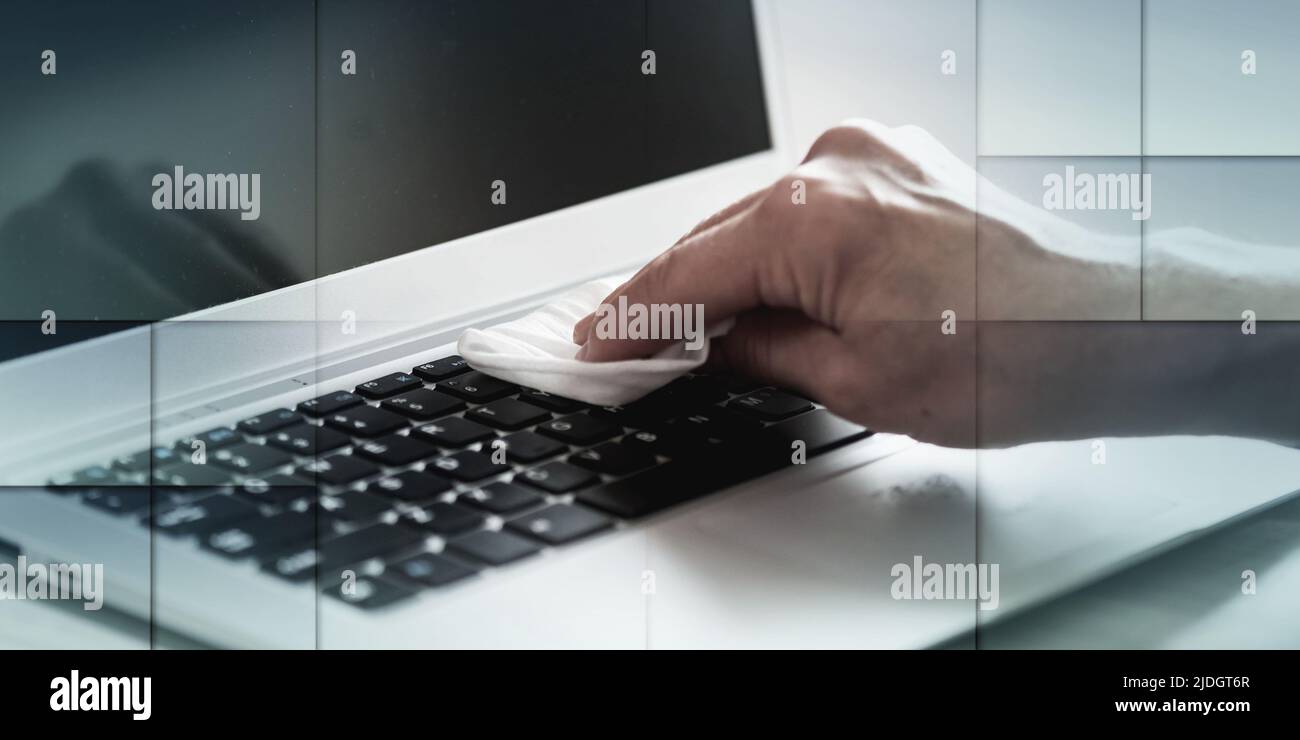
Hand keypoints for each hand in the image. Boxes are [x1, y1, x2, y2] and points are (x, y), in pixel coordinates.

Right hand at [571, 120, 1020, 445]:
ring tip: (681, 324)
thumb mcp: (857, 383)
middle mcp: (838, 166)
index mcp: (815, 219)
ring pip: (761, 218)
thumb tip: (715, 342)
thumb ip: (762, 351)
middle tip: (621, 341)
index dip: (632, 317)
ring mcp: (873, 155)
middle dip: (669, 294)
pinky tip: (755, 281)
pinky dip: (777, 245)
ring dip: (724, 269)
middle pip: (717, 238)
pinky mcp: (899, 163)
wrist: (1112, 328)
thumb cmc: (1015, 356)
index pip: (688, 272)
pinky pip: (809, 204)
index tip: (594, 344)